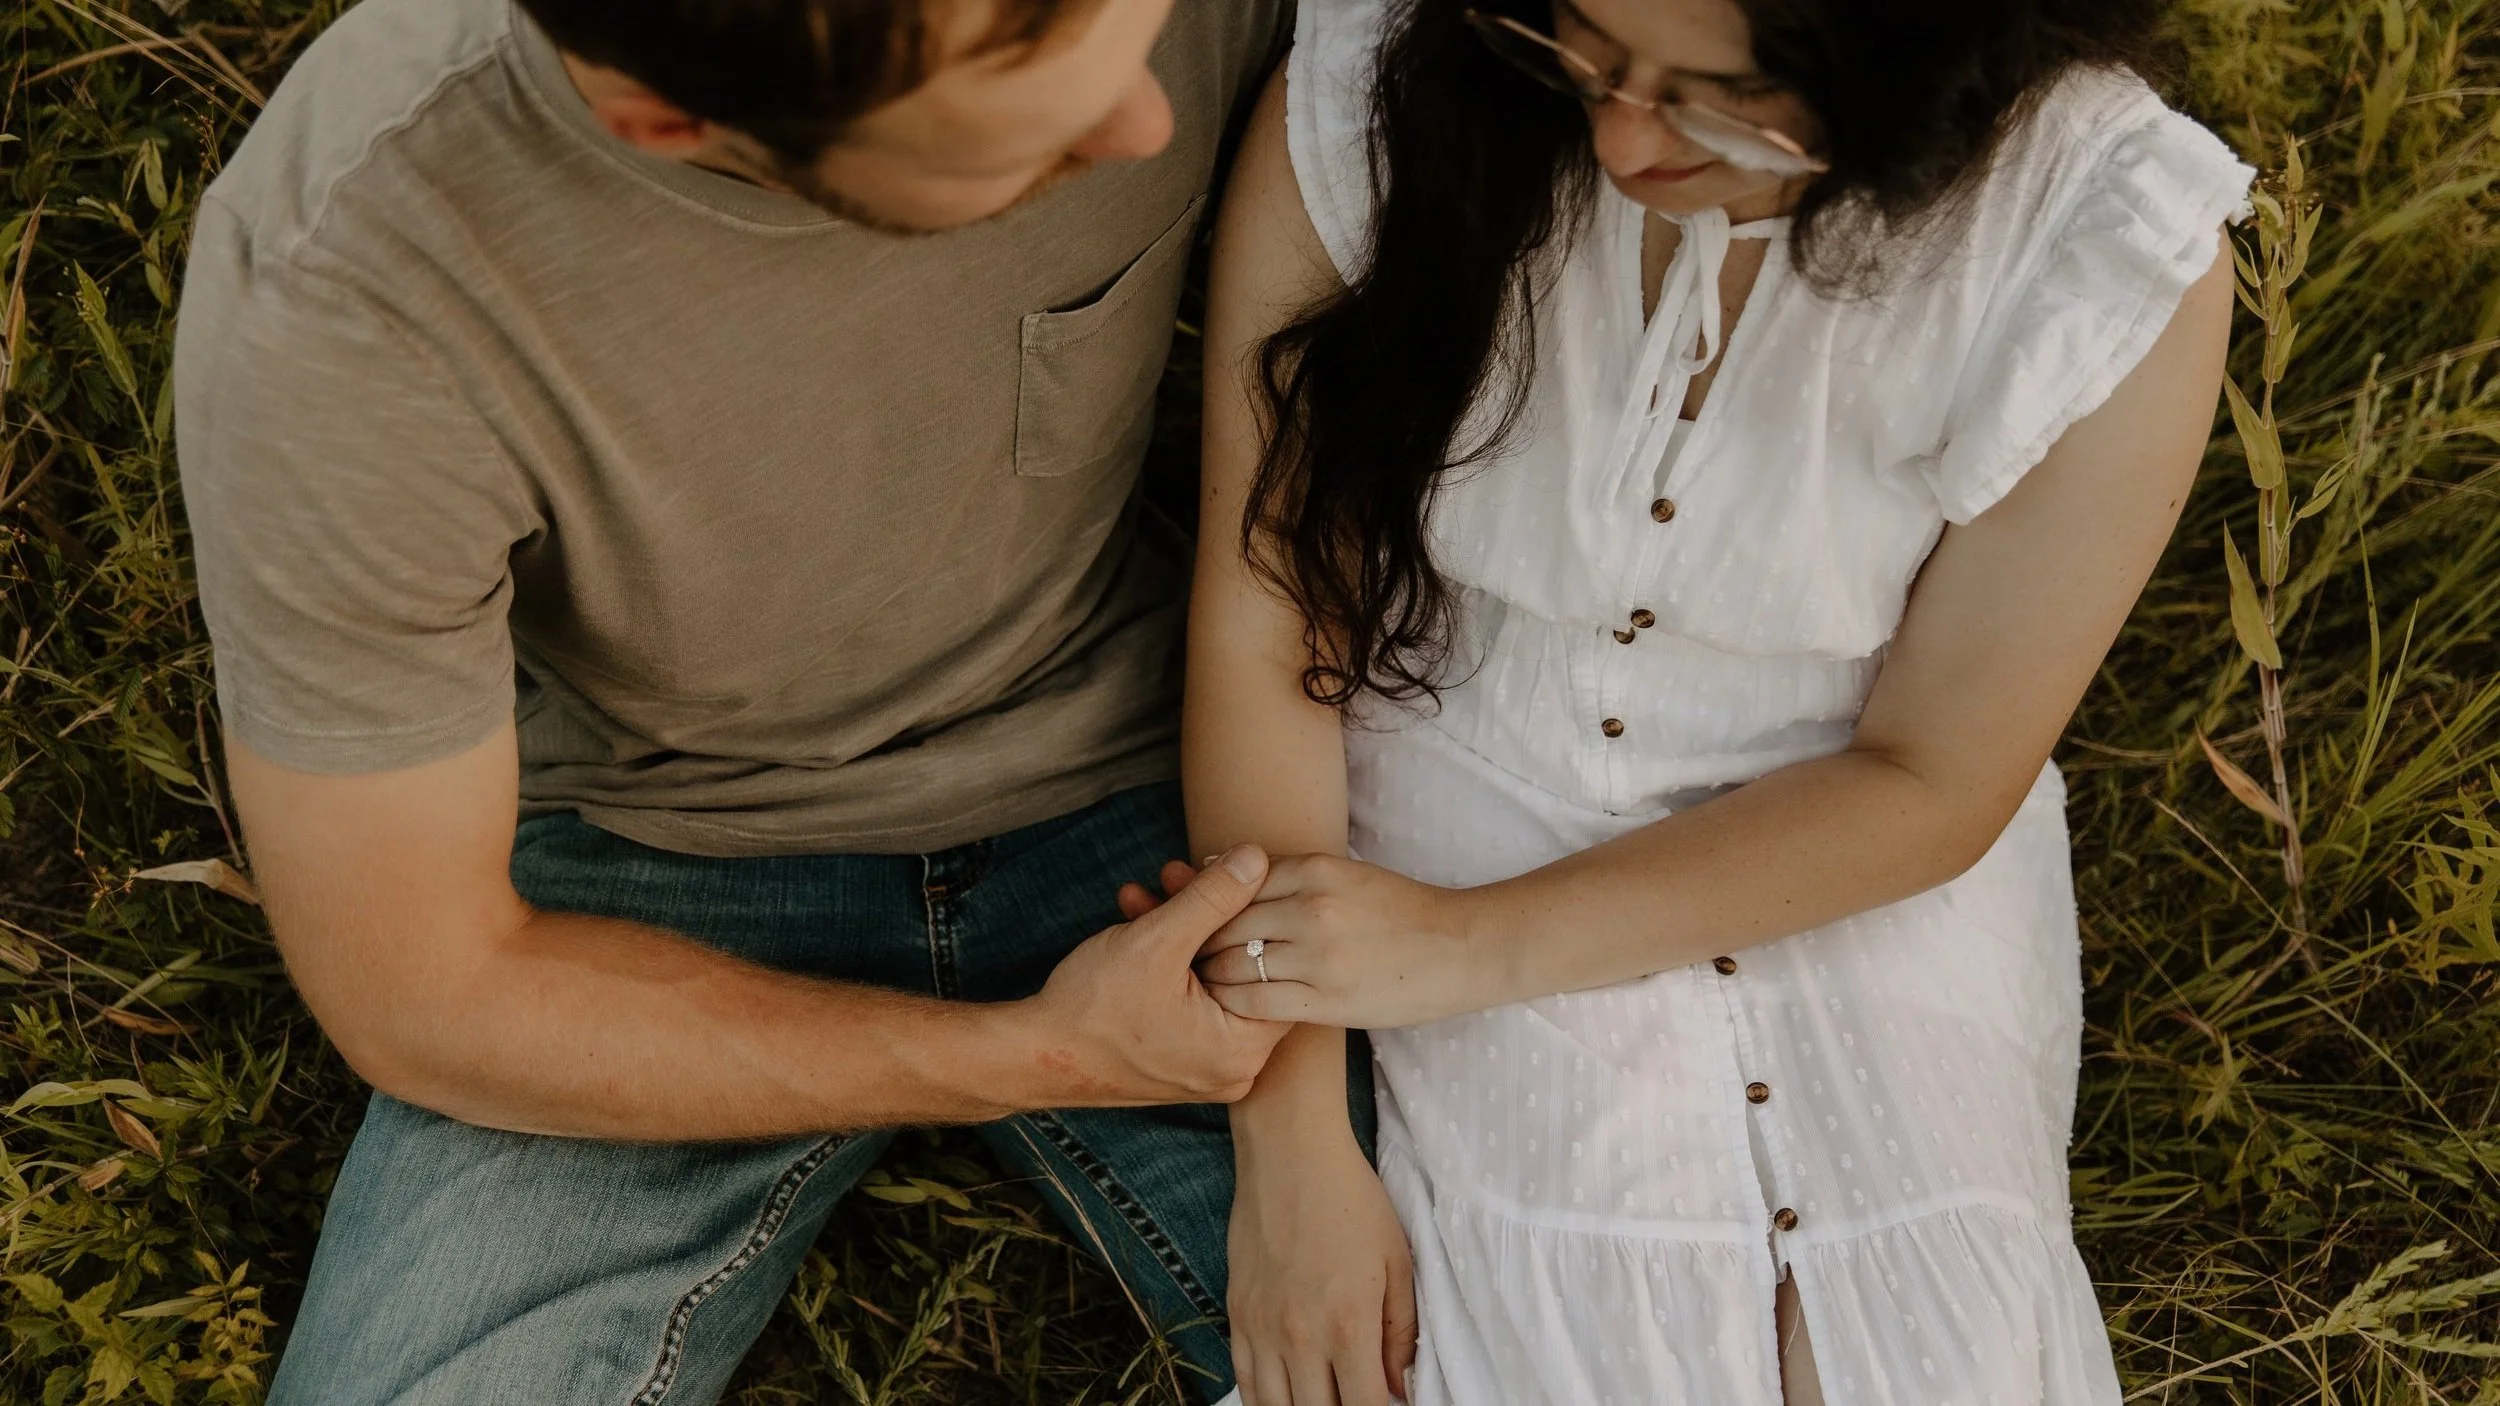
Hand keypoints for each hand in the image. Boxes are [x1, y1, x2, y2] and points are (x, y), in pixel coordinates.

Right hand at [1023, 846, 1292, 1104]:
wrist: (1032, 1055)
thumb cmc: (1091, 1009)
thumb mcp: (1156, 941)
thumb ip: (1213, 898)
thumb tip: (1257, 859)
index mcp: (1241, 1050)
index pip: (1277, 969)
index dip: (1251, 911)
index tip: (1221, 874)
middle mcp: (1234, 1067)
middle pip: (1239, 970)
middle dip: (1203, 914)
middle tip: (1177, 874)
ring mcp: (1206, 1066)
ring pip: (1209, 978)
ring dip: (1178, 930)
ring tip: (1144, 895)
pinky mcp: (1180, 1058)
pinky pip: (1188, 998)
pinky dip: (1167, 962)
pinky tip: (1136, 918)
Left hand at [1195, 855, 1510, 1028]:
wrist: (1462, 948)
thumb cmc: (1403, 911)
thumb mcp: (1346, 875)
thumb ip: (1291, 876)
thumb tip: (1228, 868)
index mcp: (1315, 869)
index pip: (1235, 883)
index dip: (1206, 903)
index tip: (1193, 917)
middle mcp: (1311, 907)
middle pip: (1225, 922)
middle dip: (1197, 939)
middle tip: (1183, 956)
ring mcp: (1318, 955)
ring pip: (1234, 963)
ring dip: (1210, 975)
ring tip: (1201, 983)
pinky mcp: (1327, 999)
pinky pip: (1255, 1002)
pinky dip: (1233, 1003)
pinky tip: (1229, 1007)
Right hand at [1230, 1123, 1417, 1405]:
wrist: (1290, 1153)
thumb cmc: (1351, 1199)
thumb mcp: (1397, 1261)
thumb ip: (1401, 1332)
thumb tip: (1399, 1385)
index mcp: (1349, 1324)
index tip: (1385, 1405)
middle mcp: (1300, 1336)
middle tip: (1354, 1396)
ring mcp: (1262, 1328)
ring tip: (1322, 1398)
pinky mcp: (1237, 1313)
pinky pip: (1244, 1379)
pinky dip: (1264, 1399)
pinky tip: (1284, 1397)